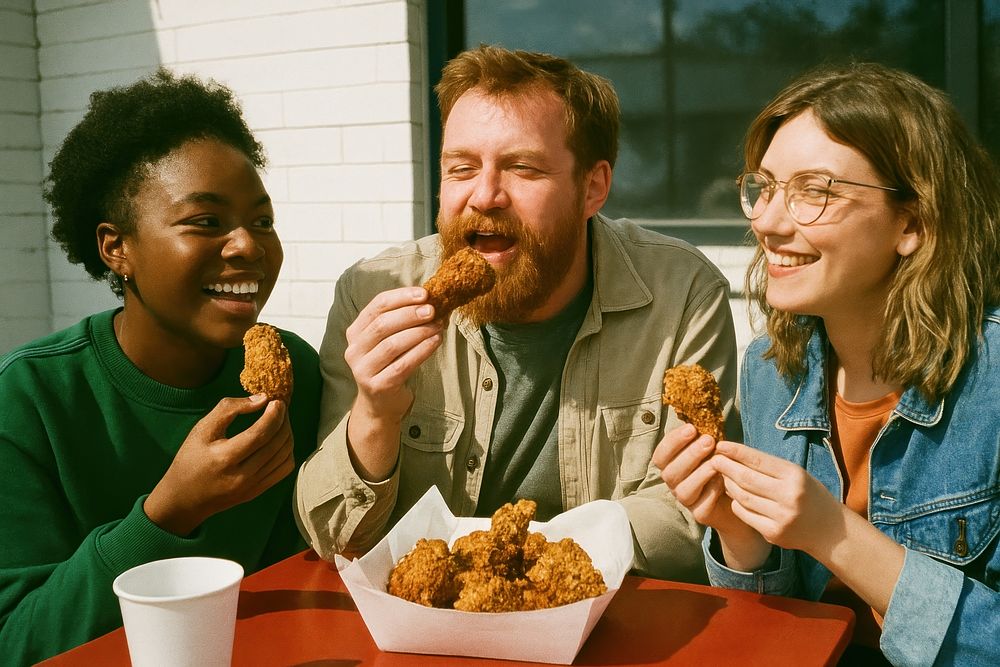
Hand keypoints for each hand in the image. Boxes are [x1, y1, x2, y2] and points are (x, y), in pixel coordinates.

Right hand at [144, 394, 293, 535]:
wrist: (185, 498)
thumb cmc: (191, 459)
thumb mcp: (202, 429)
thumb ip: (230, 408)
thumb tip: (262, 399)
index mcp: (224, 458)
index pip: (260, 434)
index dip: (274, 415)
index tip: (277, 401)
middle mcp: (241, 476)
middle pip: (276, 444)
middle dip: (283, 420)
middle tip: (280, 407)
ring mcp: (252, 487)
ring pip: (284, 455)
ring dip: (287, 433)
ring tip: (280, 420)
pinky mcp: (258, 491)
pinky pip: (285, 468)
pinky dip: (287, 450)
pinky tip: (279, 439)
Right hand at [345, 286, 442, 424]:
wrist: (381, 404)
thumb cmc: (389, 365)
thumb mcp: (388, 340)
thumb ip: (400, 321)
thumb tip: (429, 300)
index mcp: (355, 332)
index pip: (376, 306)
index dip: (401, 297)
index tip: (424, 293)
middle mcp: (354, 350)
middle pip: (383, 324)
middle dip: (410, 314)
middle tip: (432, 309)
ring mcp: (363, 369)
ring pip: (392, 344)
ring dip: (419, 332)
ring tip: (438, 326)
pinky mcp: (377, 386)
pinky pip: (402, 365)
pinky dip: (422, 350)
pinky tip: (436, 342)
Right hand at [653, 424, 761, 541]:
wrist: (742, 495)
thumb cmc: (723, 465)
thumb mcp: (712, 448)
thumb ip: (703, 436)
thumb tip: (702, 414)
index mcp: (672, 465)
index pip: (660, 455)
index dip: (672, 442)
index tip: (691, 428)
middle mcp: (675, 483)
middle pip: (670, 472)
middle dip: (689, 454)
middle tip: (708, 440)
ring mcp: (686, 500)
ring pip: (683, 489)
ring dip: (700, 472)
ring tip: (717, 460)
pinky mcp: (700, 514)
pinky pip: (701, 504)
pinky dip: (712, 490)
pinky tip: (723, 479)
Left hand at [712, 440, 844, 553]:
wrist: (831, 531)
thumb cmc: (809, 495)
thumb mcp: (796, 474)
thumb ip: (769, 467)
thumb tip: (734, 454)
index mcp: (794, 476)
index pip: (758, 460)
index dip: (735, 452)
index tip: (720, 445)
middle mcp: (788, 496)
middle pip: (746, 478)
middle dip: (726, 467)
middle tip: (713, 460)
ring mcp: (781, 516)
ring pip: (742, 496)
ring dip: (728, 485)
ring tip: (723, 476)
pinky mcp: (774, 533)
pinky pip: (745, 514)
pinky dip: (736, 503)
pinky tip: (734, 496)